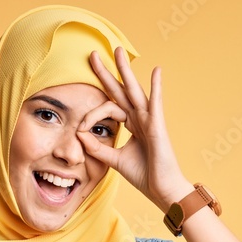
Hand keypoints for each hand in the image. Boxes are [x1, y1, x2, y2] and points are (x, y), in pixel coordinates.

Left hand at [77, 47, 192, 212]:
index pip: (108, 109)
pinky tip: (156, 71)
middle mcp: (140, 118)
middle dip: (107, 72)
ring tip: (119, 51)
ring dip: (126, 71)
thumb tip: (79, 135)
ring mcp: (150, 120)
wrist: (162, 190)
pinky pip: (155, 104)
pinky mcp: (157, 127)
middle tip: (93, 54)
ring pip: (134, 91)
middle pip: (120, 90)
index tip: (79, 127)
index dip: (91, 116)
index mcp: (132, 124)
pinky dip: (156, 87)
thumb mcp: (114, 160)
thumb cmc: (144, 175)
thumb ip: (97, 148)